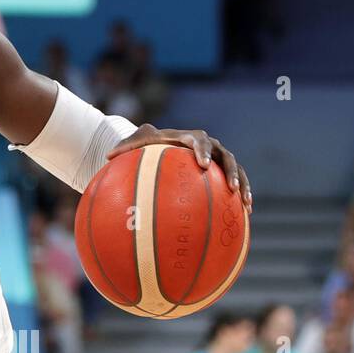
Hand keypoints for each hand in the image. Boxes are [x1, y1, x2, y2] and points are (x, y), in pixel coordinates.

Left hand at [108, 125, 251, 212]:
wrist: (163, 148)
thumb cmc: (146, 148)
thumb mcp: (133, 145)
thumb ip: (125, 147)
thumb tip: (107, 156)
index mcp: (188, 138)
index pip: (199, 141)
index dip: (203, 151)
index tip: (202, 165)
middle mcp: (208, 147)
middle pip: (225, 155)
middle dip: (231, 170)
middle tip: (232, 186)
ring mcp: (217, 160)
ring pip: (236, 169)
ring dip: (243, 184)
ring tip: (245, 203)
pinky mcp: (222, 174)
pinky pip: (235, 184)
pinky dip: (241, 197)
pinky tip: (246, 214)